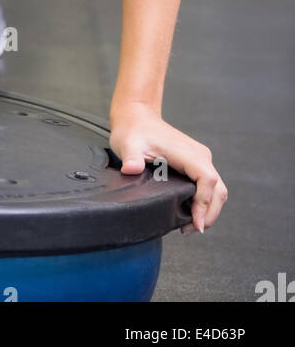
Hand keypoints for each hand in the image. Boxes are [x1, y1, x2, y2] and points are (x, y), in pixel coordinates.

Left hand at [109, 102, 227, 233]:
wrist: (137, 116)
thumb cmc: (134, 129)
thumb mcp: (128, 144)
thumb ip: (131, 158)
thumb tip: (131, 169)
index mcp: (188, 153)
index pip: (207, 180)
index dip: (205, 204)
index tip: (195, 223)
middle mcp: (199, 156)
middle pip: (218, 190)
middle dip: (209, 214)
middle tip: (190, 230)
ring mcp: (200, 160)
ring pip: (217, 190)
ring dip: (208, 210)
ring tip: (190, 226)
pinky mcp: (196, 164)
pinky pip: (208, 186)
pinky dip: (205, 202)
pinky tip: (190, 213)